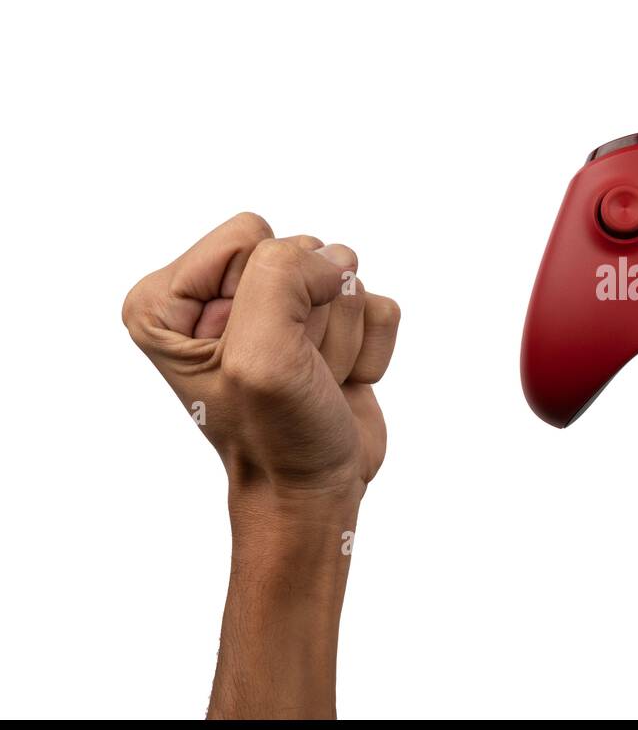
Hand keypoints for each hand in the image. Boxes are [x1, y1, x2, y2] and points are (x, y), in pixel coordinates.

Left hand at [122, 212, 399, 515]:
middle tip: (297, 373)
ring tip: (316, 382)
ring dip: (340, 338)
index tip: (265, 350)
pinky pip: (377, 305)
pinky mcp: (329, 326)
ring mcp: (280, 310)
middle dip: (314, 318)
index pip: (253, 236)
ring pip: (346, 278)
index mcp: (168, 299)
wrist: (313, 493)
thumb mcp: (259, 356)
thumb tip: (336, 260)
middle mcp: (218, 297)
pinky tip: (340, 383)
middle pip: (304, 253)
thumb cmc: (275, 437)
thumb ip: (281, 277)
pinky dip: (369, 349)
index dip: (276, 291)